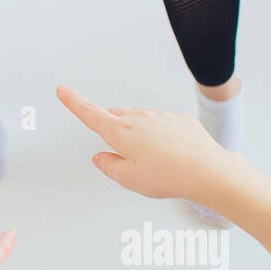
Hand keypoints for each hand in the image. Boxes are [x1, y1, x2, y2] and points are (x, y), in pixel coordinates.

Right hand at [56, 84, 241, 203]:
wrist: (207, 170)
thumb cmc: (168, 176)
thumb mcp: (129, 179)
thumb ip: (109, 166)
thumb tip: (101, 157)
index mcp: (120, 132)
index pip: (89, 113)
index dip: (73, 101)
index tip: (62, 90)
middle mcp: (138, 118)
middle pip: (116, 118)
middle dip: (113, 130)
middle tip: (123, 153)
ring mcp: (160, 116)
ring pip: (140, 121)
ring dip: (139, 135)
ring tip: (154, 162)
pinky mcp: (179, 119)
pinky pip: (162, 124)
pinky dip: (161, 137)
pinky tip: (171, 155)